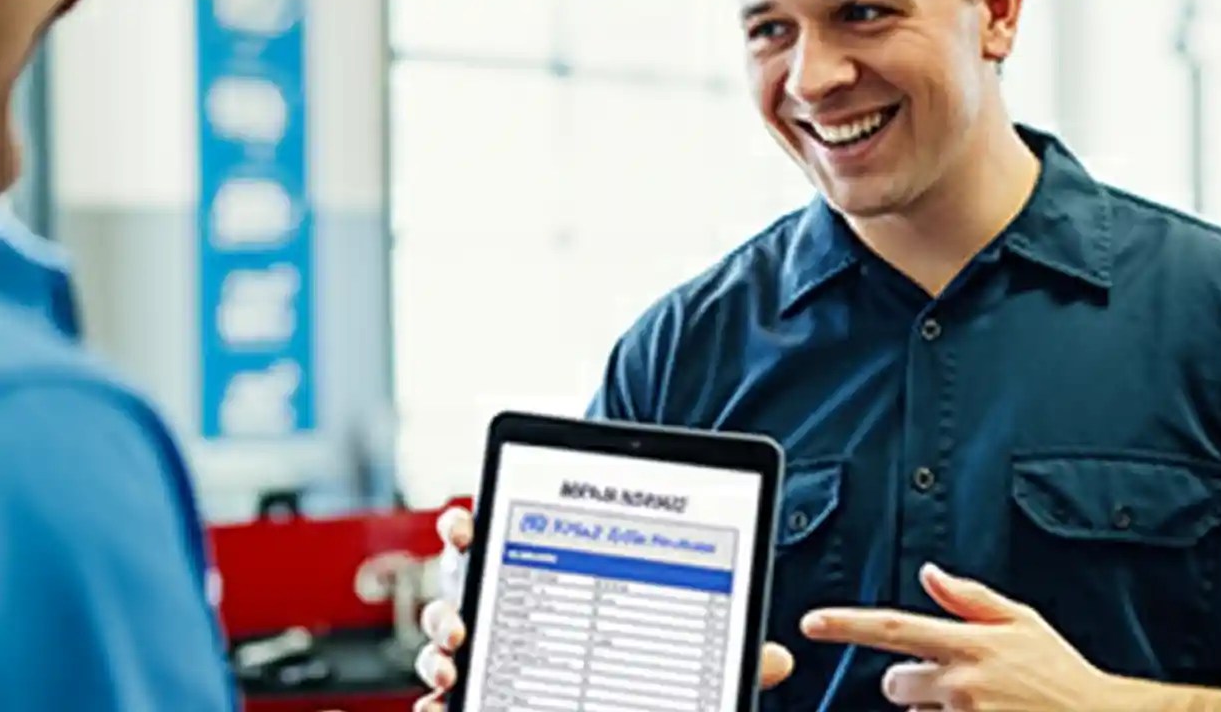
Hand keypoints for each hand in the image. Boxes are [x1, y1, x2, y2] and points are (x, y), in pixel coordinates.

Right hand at [412, 507, 795, 710]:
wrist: (636, 691)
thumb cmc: (651, 656)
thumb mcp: (686, 653)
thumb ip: (724, 653)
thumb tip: (782, 659)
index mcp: (549, 575)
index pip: (499, 542)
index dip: (468, 530)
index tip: (465, 527)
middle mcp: (511, 609)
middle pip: (459, 593)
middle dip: (449, 602)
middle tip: (465, 619)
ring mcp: (494, 652)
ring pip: (447, 642)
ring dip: (438, 652)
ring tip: (456, 667)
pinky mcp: (489, 689)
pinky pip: (449, 696)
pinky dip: (437, 704)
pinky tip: (441, 711)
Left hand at [801, 563, 1113, 710]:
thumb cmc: (1062, 677)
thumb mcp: (1023, 624)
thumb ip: (970, 599)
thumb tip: (930, 574)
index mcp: (970, 645)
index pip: (894, 628)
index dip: (846, 625)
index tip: (811, 623)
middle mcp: (962, 684)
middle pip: (894, 682)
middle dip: (910, 684)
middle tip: (954, 686)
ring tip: (982, 708)